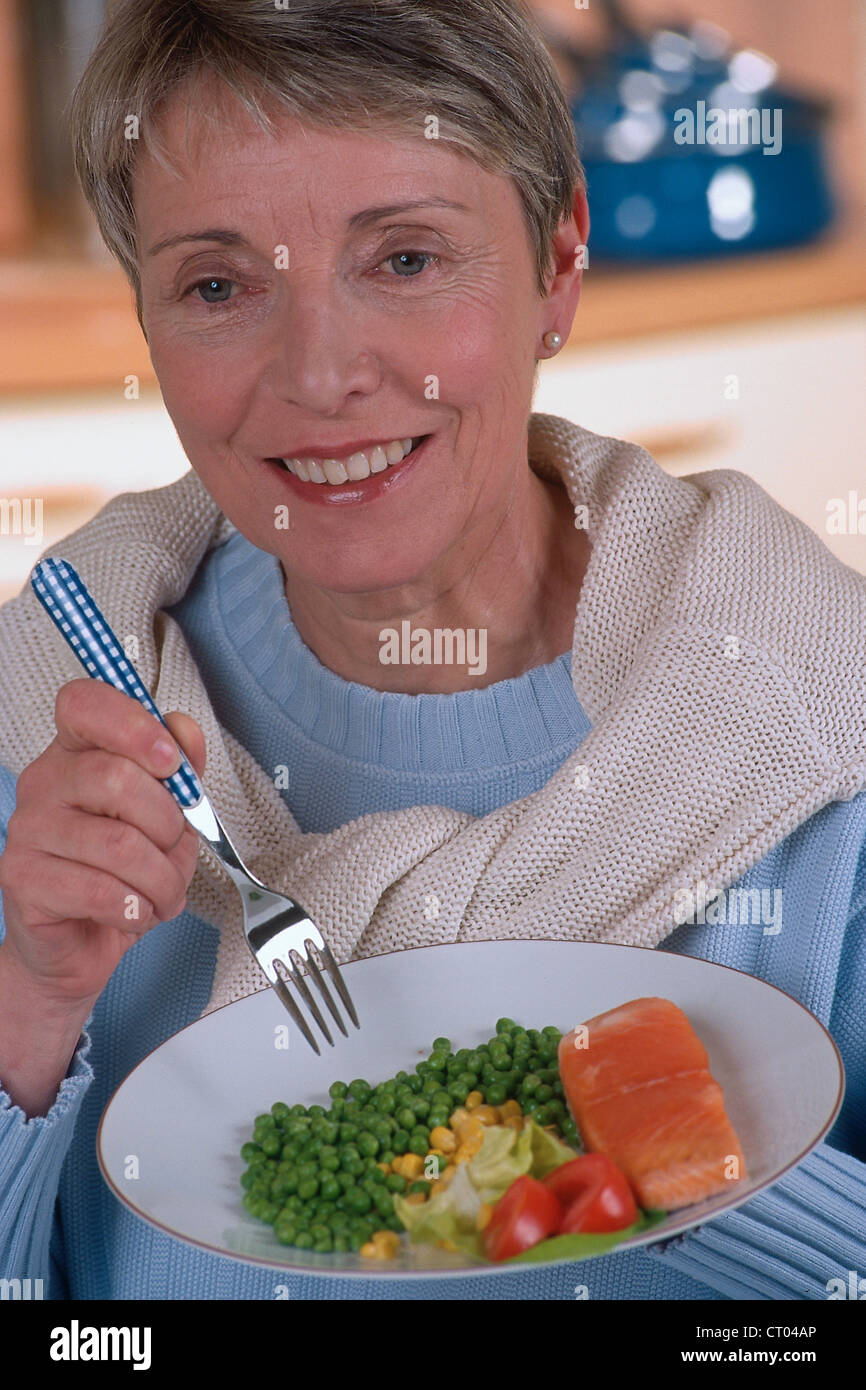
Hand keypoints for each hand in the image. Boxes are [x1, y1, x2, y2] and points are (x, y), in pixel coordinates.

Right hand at [0, 678, 205, 1011]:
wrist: (81, 943)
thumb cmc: (124, 873)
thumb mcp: (167, 817)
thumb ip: (180, 772)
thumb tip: (185, 731)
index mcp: (78, 752)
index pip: (85, 703)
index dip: (133, 724)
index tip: (170, 761)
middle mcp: (45, 781)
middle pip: (117, 777)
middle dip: (167, 824)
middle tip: (171, 851)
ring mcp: (27, 829)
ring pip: (118, 843)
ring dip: (160, 879)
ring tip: (162, 894)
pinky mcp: (21, 878)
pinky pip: (99, 889)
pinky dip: (136, 908)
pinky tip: (135, 912)